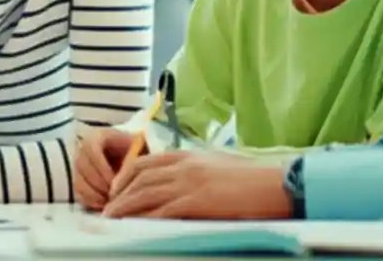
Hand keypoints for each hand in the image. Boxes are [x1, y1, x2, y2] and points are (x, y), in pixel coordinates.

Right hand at [74, 127, 136, 210]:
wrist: (128, 156)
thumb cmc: (135, 151)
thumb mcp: (137, 148)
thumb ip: (135, 156)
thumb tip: (132, 173)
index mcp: (96, 137)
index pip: (92, 150)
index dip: (103, 168)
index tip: (117, 182)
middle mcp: (82, 149)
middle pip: (82, 167)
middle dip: (99, 184)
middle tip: (115, 196)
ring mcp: (77, 166)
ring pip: (79, 182)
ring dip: (95, 194)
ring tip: (111, 202)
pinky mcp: (78, 181)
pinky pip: (79, 193)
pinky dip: (91, 201)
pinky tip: (105, 205)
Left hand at [103, 150, 290, 219]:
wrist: (275, 184)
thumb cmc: (250, 178)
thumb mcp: (214, 165)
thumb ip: (192, 170)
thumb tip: (178, 181)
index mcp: (186, 155)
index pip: (144, 162)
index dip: (124, 176)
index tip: (115, 188)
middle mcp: (182, 166)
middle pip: (139, 179)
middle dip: (119, 194)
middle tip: (107, 208)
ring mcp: (188, 183)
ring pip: (144, 194)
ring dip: (125, 207)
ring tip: (112, 219)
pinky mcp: (196, 202)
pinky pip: (162, 211)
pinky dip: (144, 218)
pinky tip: (135, 226)